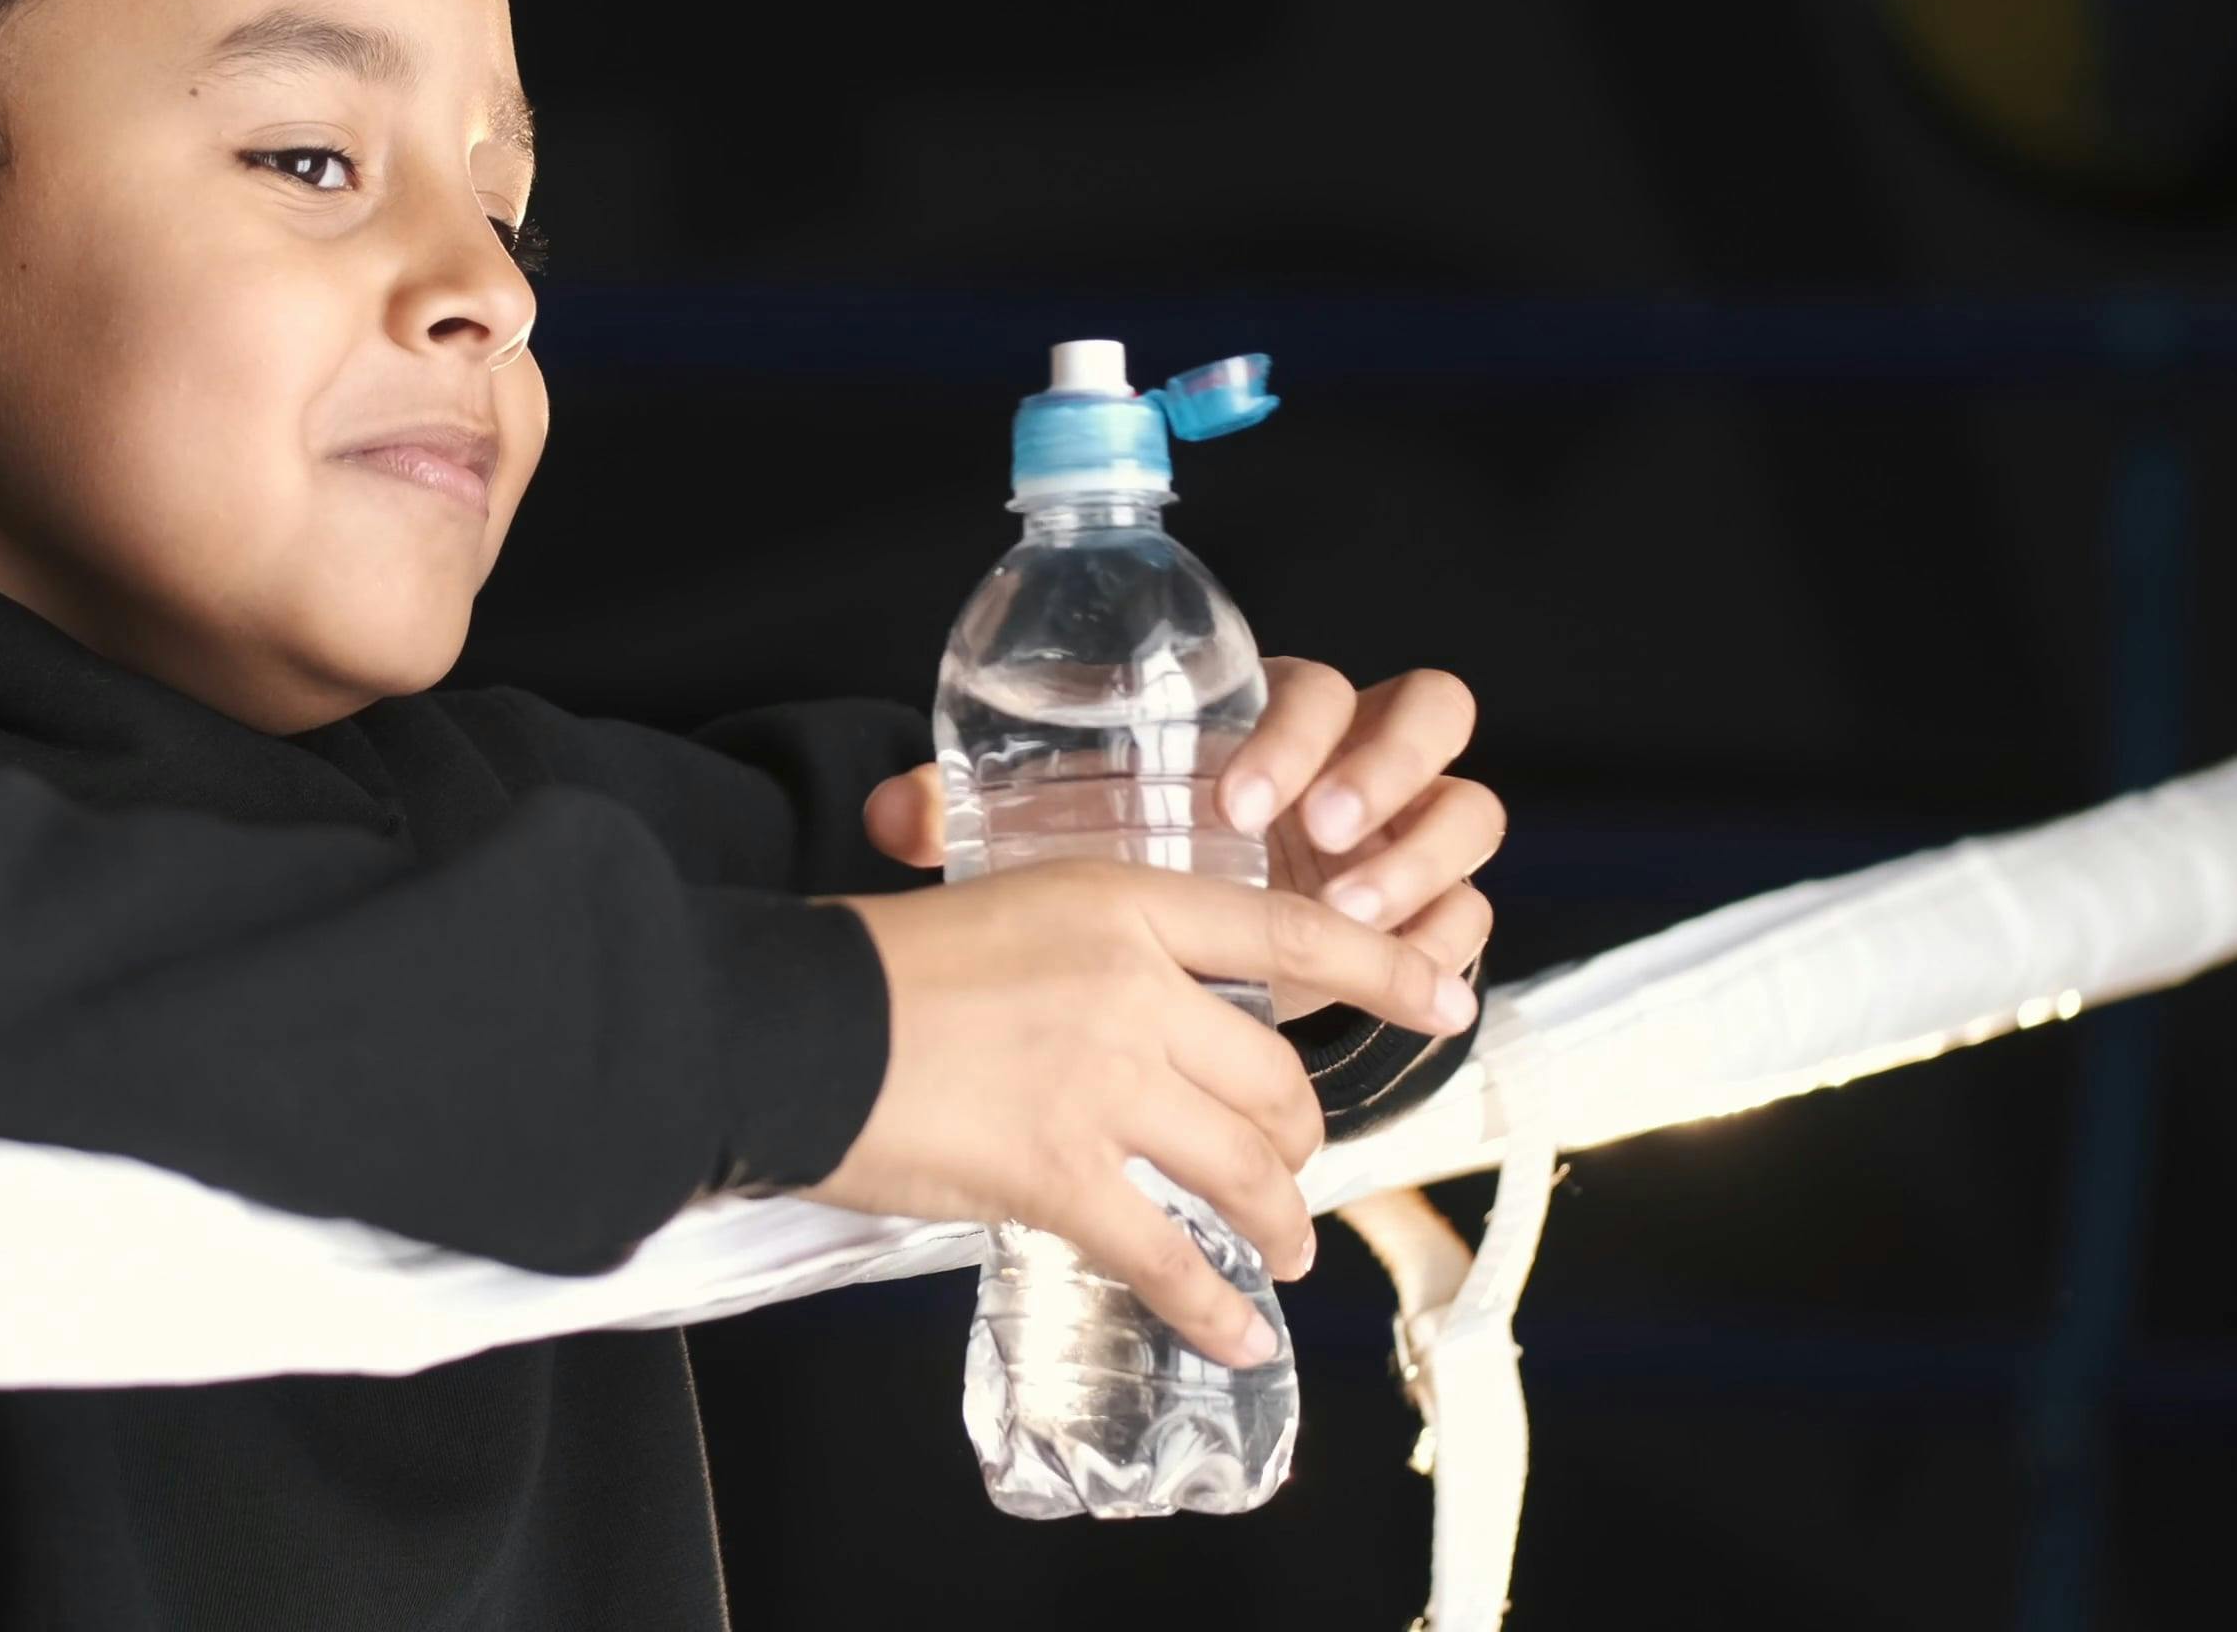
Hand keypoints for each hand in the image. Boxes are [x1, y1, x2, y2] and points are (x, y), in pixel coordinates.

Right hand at [801, 860, 1477, 1365]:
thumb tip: (1138, 1020)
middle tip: (1294, 1170)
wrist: (787, 1022)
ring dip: (1278, 1221)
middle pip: (1275, 1078)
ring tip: (1285, 1247)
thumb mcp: (1002, 907)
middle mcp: (1132, 992)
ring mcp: (1101, 1087)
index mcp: (1119, 904)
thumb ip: (1087, 954)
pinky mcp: (1059, 1177)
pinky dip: (1216, 1305)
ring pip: (1241, 1169)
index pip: (1290, 935)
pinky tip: (1240, 1332)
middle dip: (1301, 1139)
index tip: (1449, 994)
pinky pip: (1169, 1257)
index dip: (1384, 970)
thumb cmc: (873, 965)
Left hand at [863, 661, 1500, 1019]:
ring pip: (1468, 810)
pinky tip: (1407, 976)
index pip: (1319, 687)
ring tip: (1353, 920)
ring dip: (1422, 859)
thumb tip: (889, 815)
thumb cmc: (1114, 863)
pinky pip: (1471, 908)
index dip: (1295, 733)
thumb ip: (972, 814)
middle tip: (1319, 838)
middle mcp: (1354, 762)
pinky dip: (1447, 936)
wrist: (1163, 947)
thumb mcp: (1053, 839)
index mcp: (1273, 716)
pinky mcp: (1421, 914)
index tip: (1237, 801)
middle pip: (1431, 716)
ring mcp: (1400, 834)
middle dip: (1386, 773)